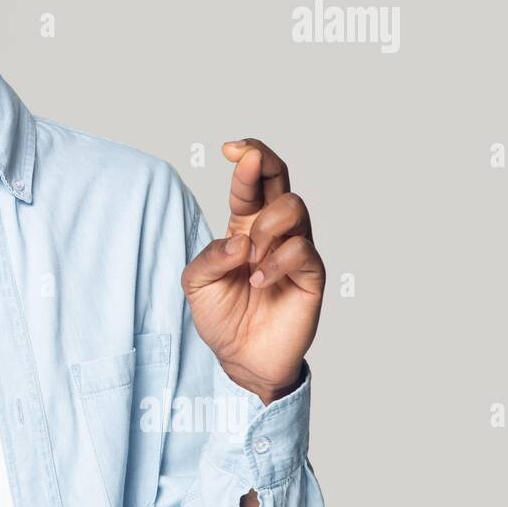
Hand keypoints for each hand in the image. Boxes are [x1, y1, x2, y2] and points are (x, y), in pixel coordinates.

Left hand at [181, 139, 325, 403]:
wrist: (242, 358)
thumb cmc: (222, 317)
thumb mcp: (196, 284)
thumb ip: (209, 257)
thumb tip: (238, 240)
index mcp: (245, 227)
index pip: (251, 184)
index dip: (246, 160)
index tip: (229, 148)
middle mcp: (274, 232)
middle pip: (280, 180)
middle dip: (265, 159)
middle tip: (247, 156)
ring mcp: (295, 251)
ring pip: (293, 207)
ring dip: (266, 225)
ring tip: (249, 258)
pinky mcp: (311, 275)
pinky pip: (301, 249)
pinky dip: (275, 261)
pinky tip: (259, 280)